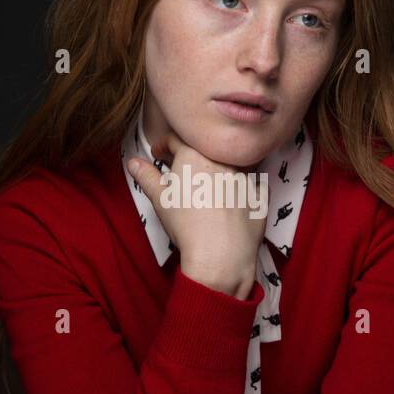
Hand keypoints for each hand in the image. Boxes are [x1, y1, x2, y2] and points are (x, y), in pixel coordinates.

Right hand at [129, 126, 264, 295]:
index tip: (159, 153)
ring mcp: (244, 175)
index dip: (164, 145)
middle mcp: (222, 159)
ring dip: (218, 170)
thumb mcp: (159, 199)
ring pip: (229, 164)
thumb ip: (146, 176)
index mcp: (194, 156)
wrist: (219, 254)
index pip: (176, 139)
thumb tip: (133, 162)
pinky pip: (252, 184)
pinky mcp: (259, 194)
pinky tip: (233, 201)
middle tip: (181, 171)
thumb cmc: (187, 225)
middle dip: (191, 158)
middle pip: (204, 150)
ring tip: (207, 188)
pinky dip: (242, 188)